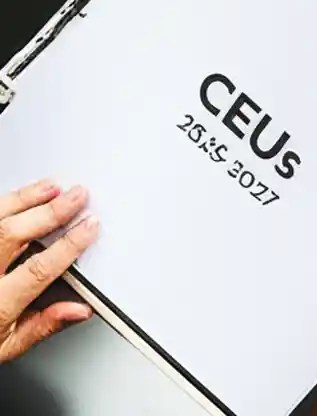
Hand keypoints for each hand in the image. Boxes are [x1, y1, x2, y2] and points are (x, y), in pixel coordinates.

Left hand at [0, 179, 97, 362]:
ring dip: (24, 199)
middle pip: (12, 235)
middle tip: (77, 196)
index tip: (89, 227)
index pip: (38, 269)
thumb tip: (77, 310)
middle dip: (50, 212)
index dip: (68, 245)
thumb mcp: (6, 346)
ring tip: (50, 187)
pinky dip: (0, 204)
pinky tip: (13, 196)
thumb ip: (43, 326)